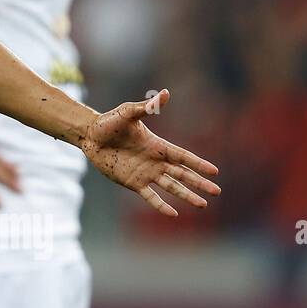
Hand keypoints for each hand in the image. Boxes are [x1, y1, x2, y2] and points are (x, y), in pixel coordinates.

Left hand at [81, 89, 220, 215]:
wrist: (90, 136)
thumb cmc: (109, 122)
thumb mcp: (128, 113)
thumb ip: (147, 108)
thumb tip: (166, 94)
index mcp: (158, 145)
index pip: (183, 156)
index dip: (198, 164)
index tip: (215, 171)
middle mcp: (155, 161)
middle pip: (182, 174)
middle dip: (199, 183)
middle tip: (216, 191)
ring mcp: (145, 173)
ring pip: (171, 187)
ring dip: (186, 196)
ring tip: (202, 205)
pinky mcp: (132, 182)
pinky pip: (150, 196)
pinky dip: (161, 205)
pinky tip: (173, 214)